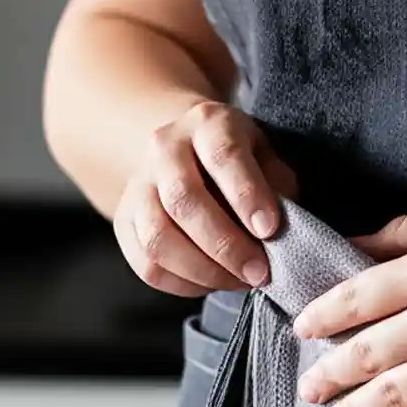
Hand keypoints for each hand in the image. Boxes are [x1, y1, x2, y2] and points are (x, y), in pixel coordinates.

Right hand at [113, 100, 297, 295]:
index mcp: (207, 123)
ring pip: (158, 237)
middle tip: (258, 271)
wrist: (182, 148)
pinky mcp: (124, 220)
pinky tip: (211, 282)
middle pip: (184, 200)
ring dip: (202, 270)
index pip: (223, 156)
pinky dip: (182, 283)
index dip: (247, 195)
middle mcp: (164, 148)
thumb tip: (283, 231)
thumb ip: (276, 185)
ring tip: (237, 281)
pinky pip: (146, 263)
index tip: (270, 230)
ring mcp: (138, 184)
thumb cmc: (235, 158)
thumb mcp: (264, 154)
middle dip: (225, 244)